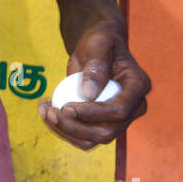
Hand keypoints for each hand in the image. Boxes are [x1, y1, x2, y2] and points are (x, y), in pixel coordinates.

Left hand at [38, 23, 149, 150]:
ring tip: (45, 111)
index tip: (66, 107)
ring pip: (92, 140)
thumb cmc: (100, 41)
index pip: (120, 110)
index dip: (93, 113)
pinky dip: (63, 130)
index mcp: (138, 86)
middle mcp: (133, 108)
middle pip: (106, 131)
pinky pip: (82, 137)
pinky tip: (47, 112)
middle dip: (75, 127)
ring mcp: (118, 120)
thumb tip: (88, 94)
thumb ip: (96, 66)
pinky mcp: (101, 124)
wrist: (96, 50)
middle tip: (50, 112)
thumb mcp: (98, 44)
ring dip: (65, 131)